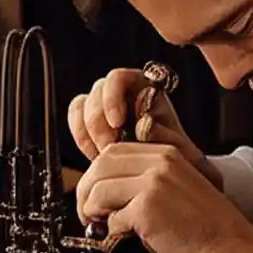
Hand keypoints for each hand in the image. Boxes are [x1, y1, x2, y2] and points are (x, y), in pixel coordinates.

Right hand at [69, 68, 220, 189]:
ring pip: (82, 106)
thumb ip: (161, 133)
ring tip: (104, 155)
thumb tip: (143, 122)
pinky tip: (95, 156)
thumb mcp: (174, 146)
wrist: (166, 173)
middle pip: (97, 91)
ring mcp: (104, 106)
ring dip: (88, 131)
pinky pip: (76, 123)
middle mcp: (122, 91)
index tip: (116, 123)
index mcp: (143, 85)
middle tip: (109, 148)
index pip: (118, 78)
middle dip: (99, 121)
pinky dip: (82, 139)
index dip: (112, 98)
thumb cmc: (175, 156)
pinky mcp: (91, 124)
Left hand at [76, 143, 252, 252]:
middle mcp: (159, 163)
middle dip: (85, 191)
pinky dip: (111, 230)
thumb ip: (144, 180)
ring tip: (99, 224)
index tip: (94, 192)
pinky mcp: (147, 208)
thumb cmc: (202, 226)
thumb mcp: (176, 187)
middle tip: (87, 212)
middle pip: (100, 166)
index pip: (113, 152)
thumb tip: (104, 188)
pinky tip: (124, 235)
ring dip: (91, 210)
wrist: (227, 247)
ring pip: (99, 190)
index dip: (96, 174)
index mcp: (166, 154)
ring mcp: (153, 183)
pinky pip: (112, 217)